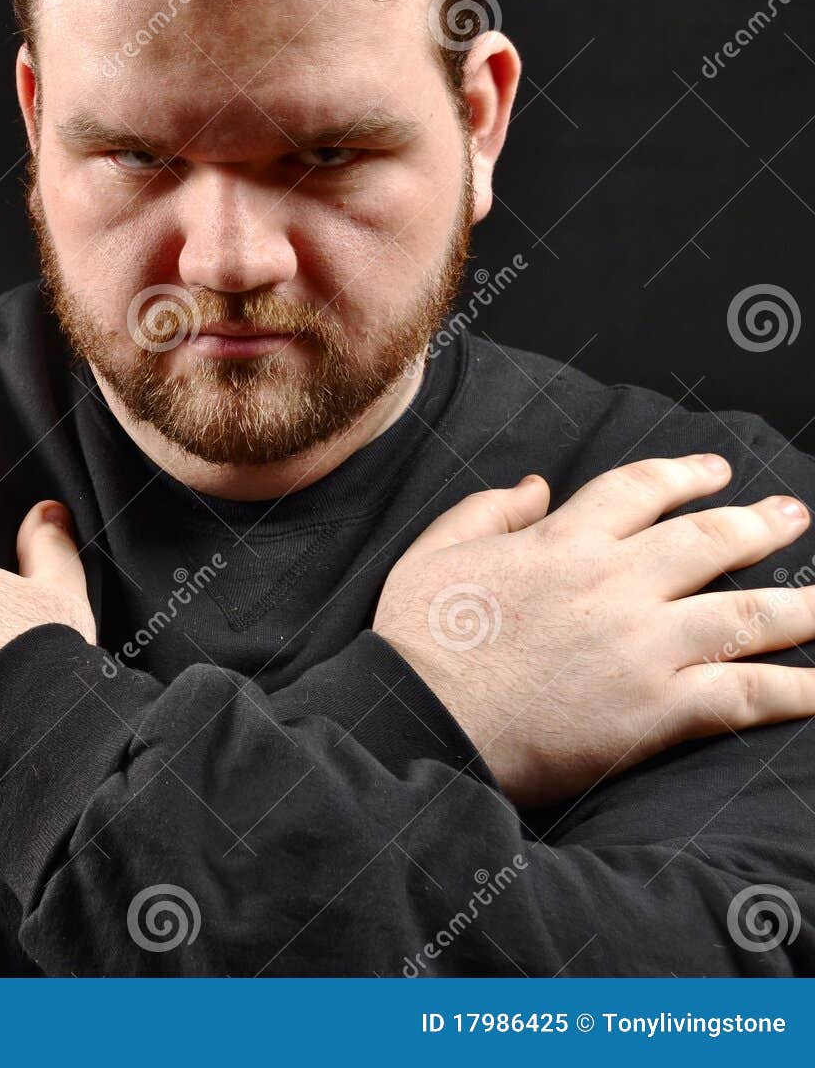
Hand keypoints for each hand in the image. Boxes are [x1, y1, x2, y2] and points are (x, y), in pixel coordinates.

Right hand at [373, 455, 814, 805]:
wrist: (418, 719)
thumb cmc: (416, 643)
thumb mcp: (431, 555)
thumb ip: (484, 512)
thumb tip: (536, 486)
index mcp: (560, 543)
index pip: (640, 490)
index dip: (684, 474)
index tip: (714, 471)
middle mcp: (614, 583)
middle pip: (710, 540)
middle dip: (760, 524)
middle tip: (794, 517)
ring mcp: (642, 645)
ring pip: (747, 613)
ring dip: (804, 604)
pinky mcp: (656, 709)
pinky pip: (746, 694)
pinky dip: (799, 689)